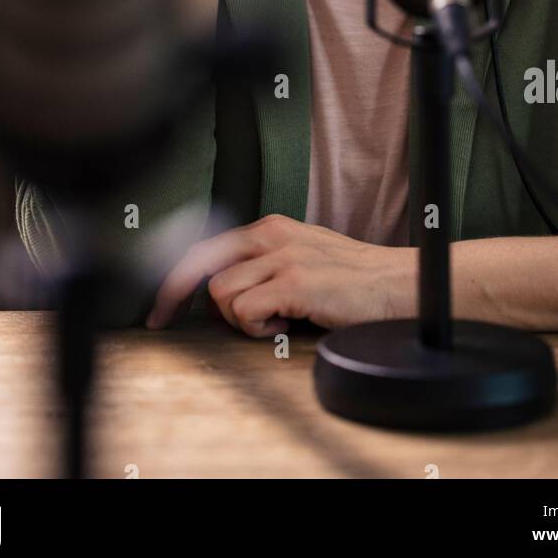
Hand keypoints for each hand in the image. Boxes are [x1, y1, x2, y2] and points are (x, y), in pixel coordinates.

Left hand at [145, 214, 417, 337]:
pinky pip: (245, 311)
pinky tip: (280, 327)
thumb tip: (219, 293)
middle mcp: (270, 236)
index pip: (204, 246)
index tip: (162, 306)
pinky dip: (255, 329)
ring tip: (268, 323)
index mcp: (269, 229)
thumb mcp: (300, 257)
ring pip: (220, 292)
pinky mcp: (295, 283)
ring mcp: (282, 258)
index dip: (174, 277)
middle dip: (171, 293)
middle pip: (197, 260)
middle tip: (161, 321)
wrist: (396, 285)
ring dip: (235, 319)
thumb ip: (261, 265)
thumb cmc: (351, 280)